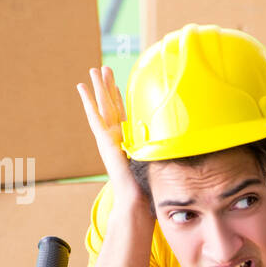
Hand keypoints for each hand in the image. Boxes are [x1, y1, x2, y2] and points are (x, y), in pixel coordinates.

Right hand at [76, 66, 149, 213]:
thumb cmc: (146, 187)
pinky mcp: (103, 140)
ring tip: (94, 69)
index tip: (119, 85)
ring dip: (99, 87)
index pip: (124, 115)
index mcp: (127, 141)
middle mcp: (116, 137)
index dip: (121, 100)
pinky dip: (88, 100)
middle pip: (112, 106)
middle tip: (104, 68)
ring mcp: (108, 137)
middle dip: (108, 87)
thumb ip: (162, 153)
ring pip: (103, 106)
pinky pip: (94, 115)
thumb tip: (184, 149)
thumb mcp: (156, 163)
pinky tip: (81, 86)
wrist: (134, 198)